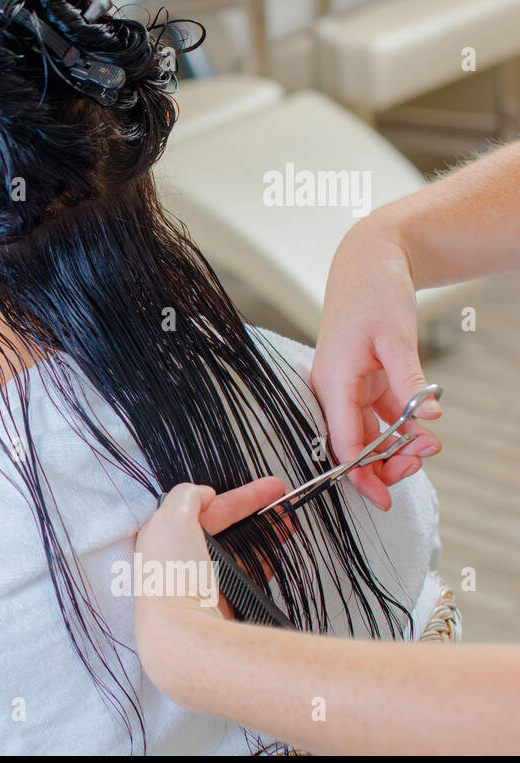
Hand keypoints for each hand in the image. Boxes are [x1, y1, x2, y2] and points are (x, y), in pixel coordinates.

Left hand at [133, 477, 286, 623]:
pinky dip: (263, 564)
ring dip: (266, 537)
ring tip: (291, 525)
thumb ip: (186, 496)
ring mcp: (202, 584)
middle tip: (289, 505)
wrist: (181, 637)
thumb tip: (202, 493)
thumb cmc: (171, 579)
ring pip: (240, 551)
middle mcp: (180, 560)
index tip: (272, 488)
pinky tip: (278, 556)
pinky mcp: (220, 606)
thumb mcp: (170, 519)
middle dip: (260, 514)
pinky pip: (246, 577)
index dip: (240, 496)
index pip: (206, 508)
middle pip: (227, 529)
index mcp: (163, 537)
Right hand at [311, 223, 440, 509]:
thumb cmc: (374, 294)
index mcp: (332, 381)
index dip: (361, 475)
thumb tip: (427, 422)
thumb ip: (409, 383)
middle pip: (352, 445)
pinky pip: (377, 418)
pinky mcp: (361, 383)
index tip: (384, 500)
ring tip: (431, 445)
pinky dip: (399, 430)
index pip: (343, 442)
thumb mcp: (396, 338)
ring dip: (396, 447)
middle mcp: (332, 390)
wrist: (367, 262)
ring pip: (366, 435)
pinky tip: (424, 432)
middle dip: (385, 463)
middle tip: (423, 462)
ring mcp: (345, 388)